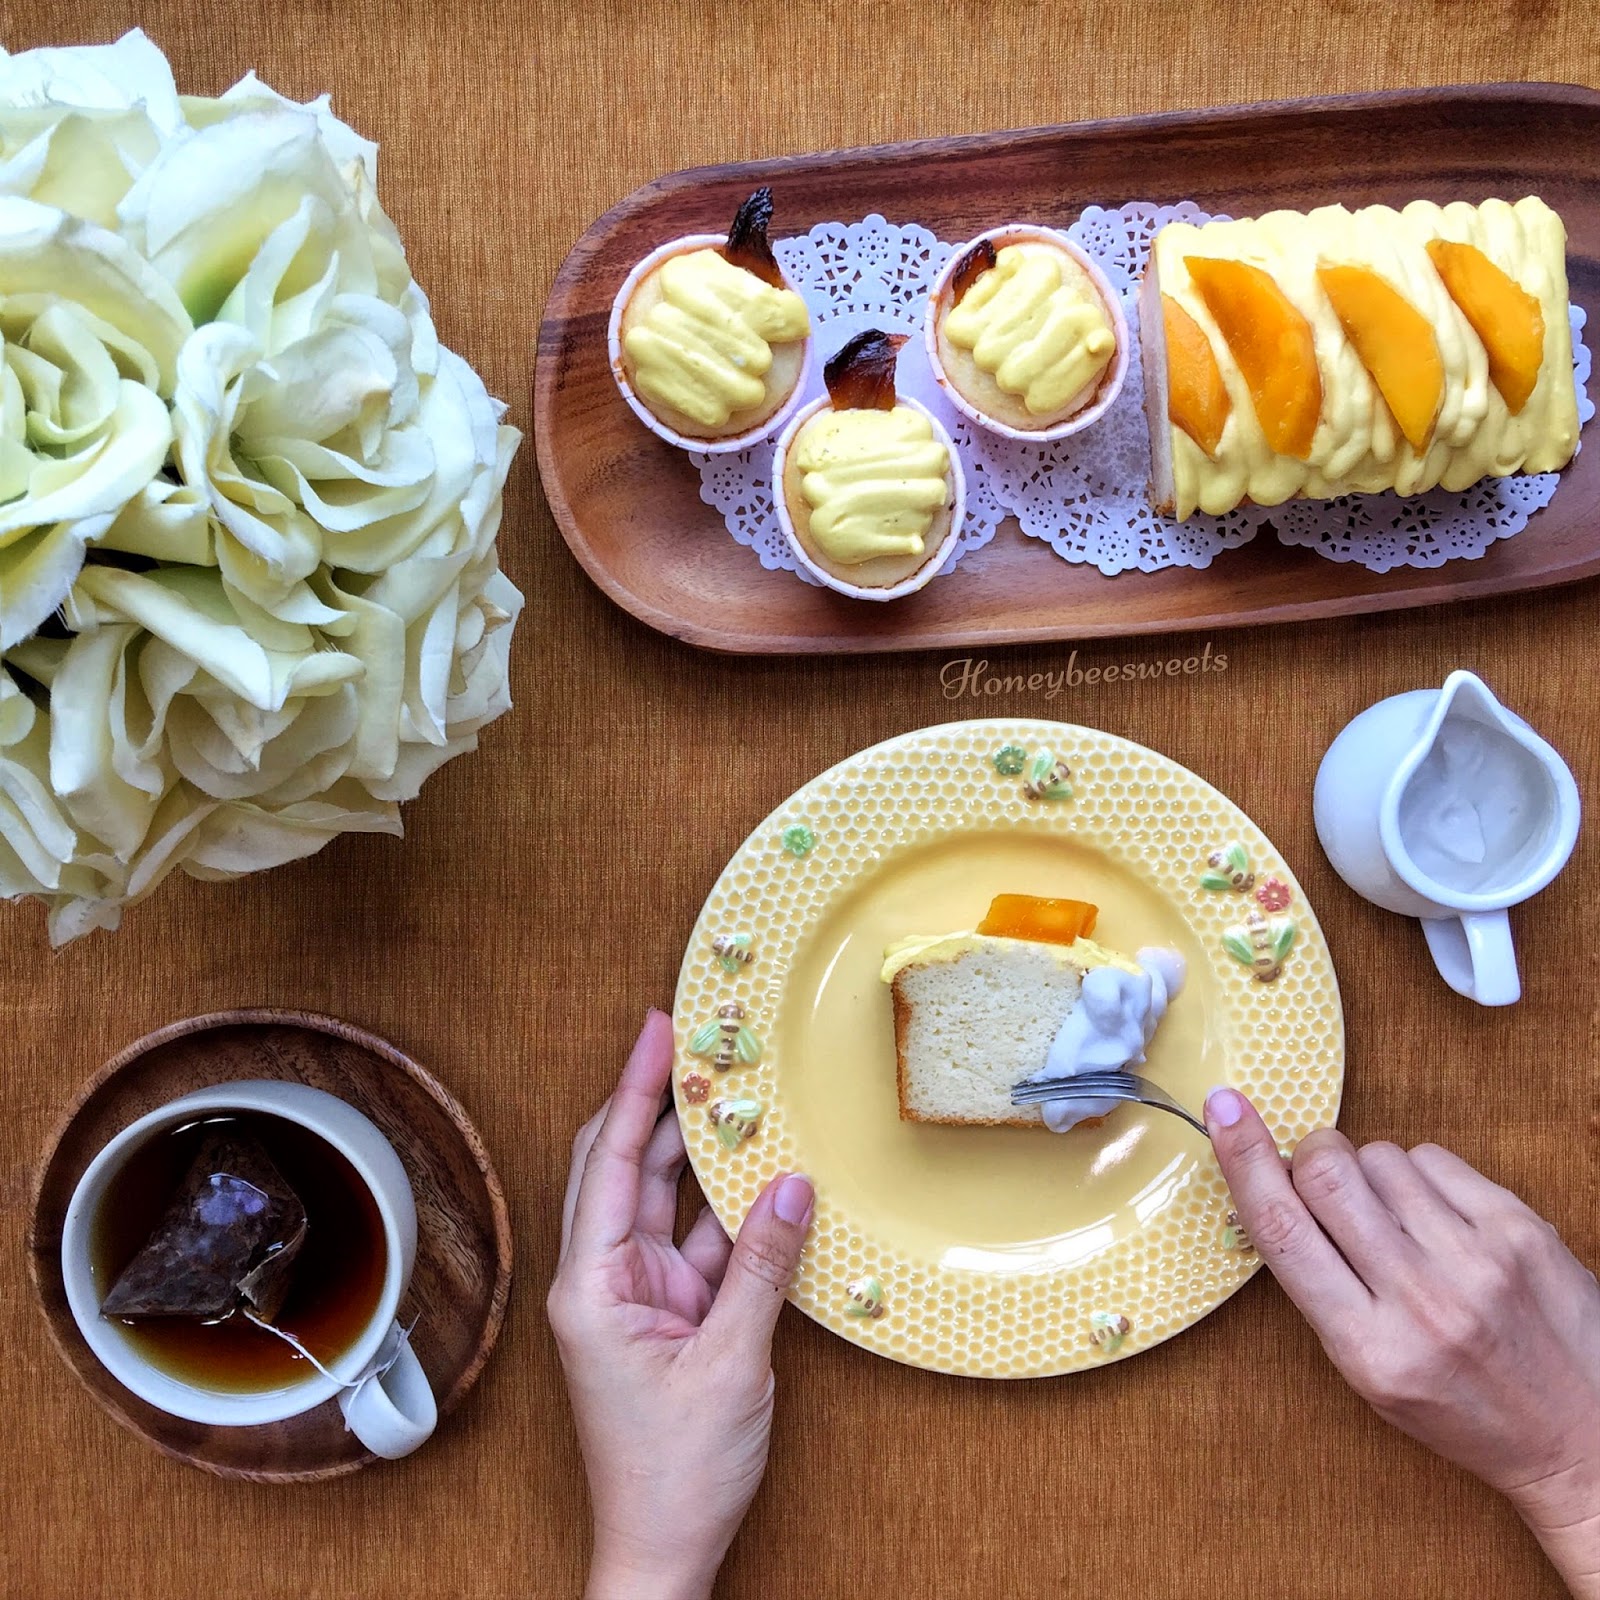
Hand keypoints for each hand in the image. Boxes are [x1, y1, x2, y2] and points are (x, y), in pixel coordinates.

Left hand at [548, 1010, 814, 1599]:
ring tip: (738, 1090)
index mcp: (592, 1286)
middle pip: (628, 1166)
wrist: (663, 1551)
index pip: (608, 1162)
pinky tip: (762, 1171)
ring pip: (668, 1199)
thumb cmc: (675, 1475)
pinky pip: (700, 1241)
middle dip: (660, 1102)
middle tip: (698, 1039)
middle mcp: (605, 1278)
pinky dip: (730, 1208)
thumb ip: (761, 1267)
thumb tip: (793, 1186)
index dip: (632, 1090)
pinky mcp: (673, 1313)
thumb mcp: (730, 1364)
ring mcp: (640, 1294)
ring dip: (701, 1151)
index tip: (655, 1031)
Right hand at [1206, 1086, 1599, 1596]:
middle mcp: (1422, 1299)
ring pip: (1379, 1157)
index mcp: (1369, 1347)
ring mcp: (1476, 1258)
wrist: (1586, 1436)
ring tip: (1397, 1220)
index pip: (1283, 1230)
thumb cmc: (1467, 1410)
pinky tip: (1437, 1217)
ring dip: (1369, 1173)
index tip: (1222, 1108)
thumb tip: (1275, 1186)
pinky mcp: (1519, 1226)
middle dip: (1310, 1159)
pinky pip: (1433, 1157)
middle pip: (1327, 1174)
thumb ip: (1321, 1285)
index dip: (1242, 1159)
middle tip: (1323, 1181)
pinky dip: (1419, 1175)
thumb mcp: (1369, 1372)